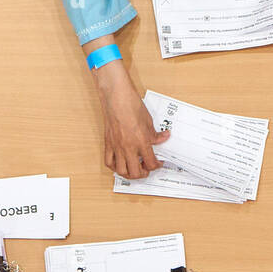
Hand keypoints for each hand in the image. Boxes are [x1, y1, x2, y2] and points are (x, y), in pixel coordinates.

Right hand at [96, 63, 168, 178]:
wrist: (116, 97)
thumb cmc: (131, 105)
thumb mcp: (148, 120)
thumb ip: (155, 134)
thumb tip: (163, 137)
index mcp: (141, 141)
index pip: (151, 162)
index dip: (157, 165)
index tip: (159, 163)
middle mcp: (128, 147)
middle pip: (136, 172)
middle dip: (143, 174)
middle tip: (147, 169)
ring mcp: (117, 147)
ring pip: (121, 171)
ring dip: (129, 174)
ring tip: (134, 169)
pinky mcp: (108, 143)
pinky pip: (109, 162)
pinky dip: (114, 167)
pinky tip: (119, 164)